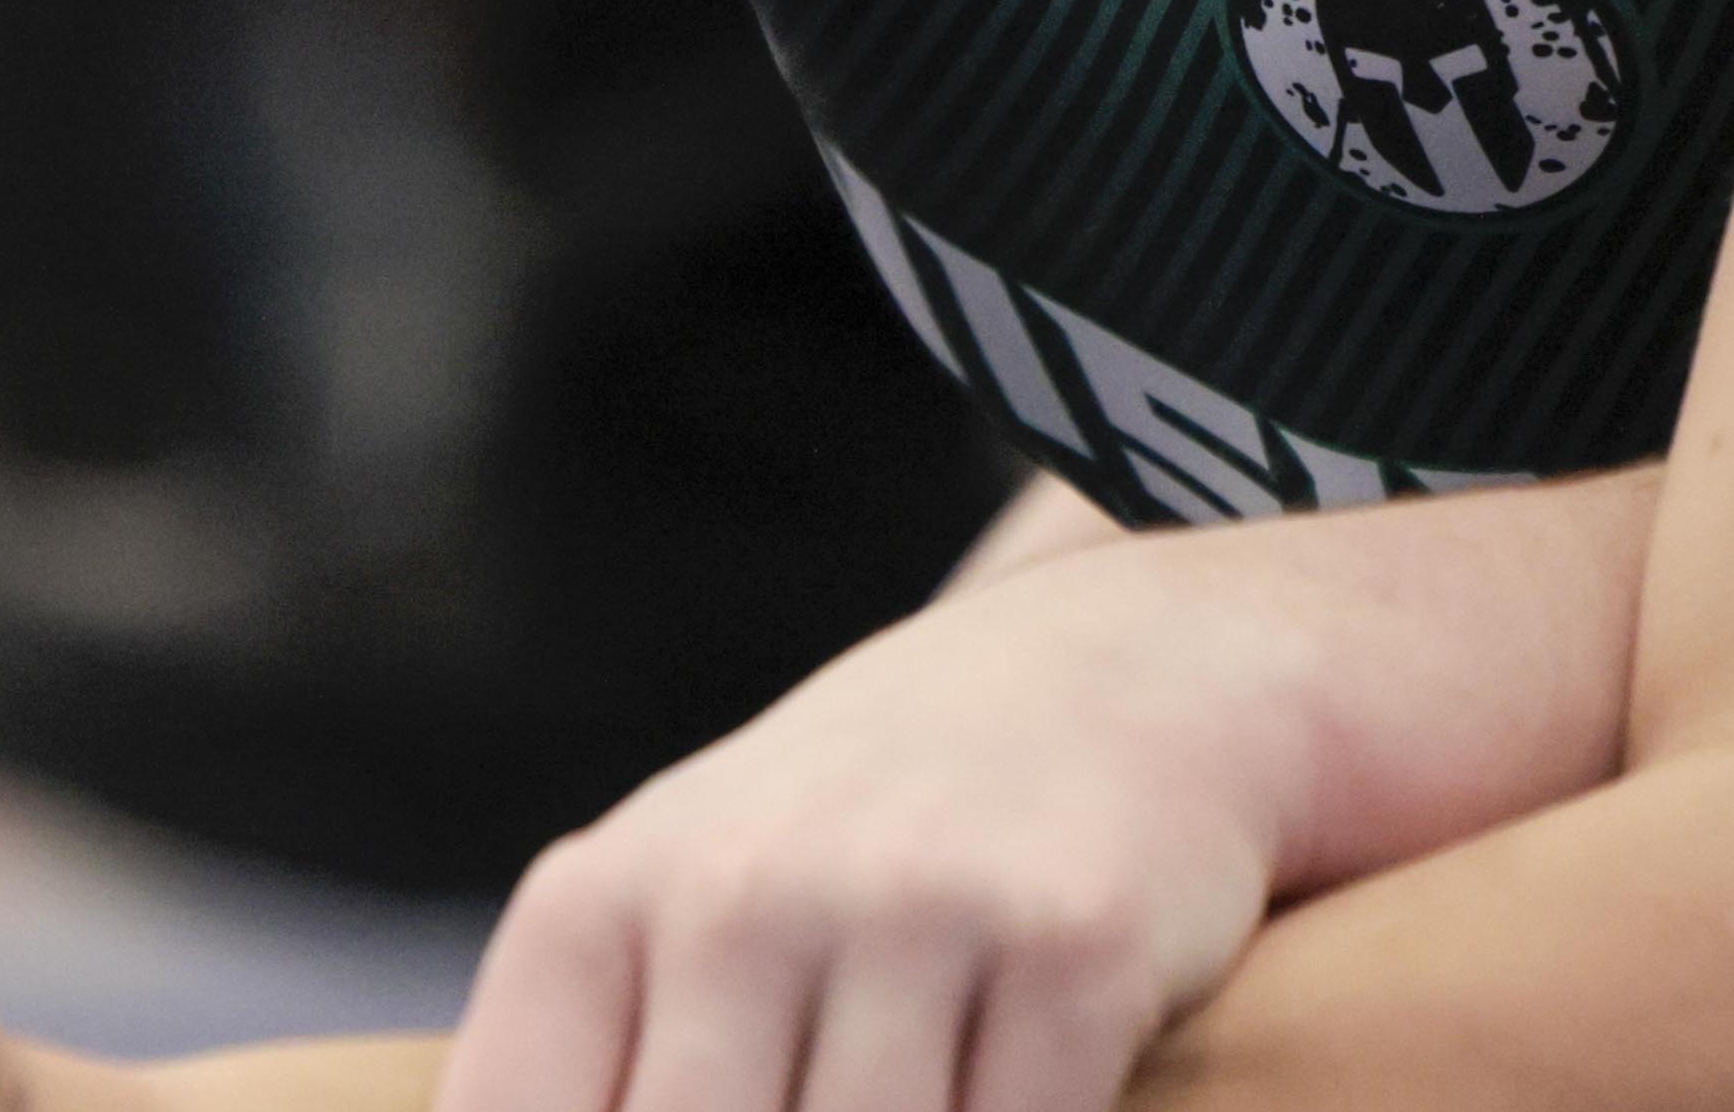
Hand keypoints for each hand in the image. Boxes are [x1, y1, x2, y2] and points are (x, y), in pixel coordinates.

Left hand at [440, 532, 1318, 1111]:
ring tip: (906, 1084)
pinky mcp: (1072, 945)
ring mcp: (912, 910)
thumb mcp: (694, 907)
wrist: (1136, 666)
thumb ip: (597, 1074)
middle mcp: (745, 889)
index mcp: (612, 900)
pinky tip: (1010, 1088)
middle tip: (813, 1105)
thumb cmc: (871, 836)